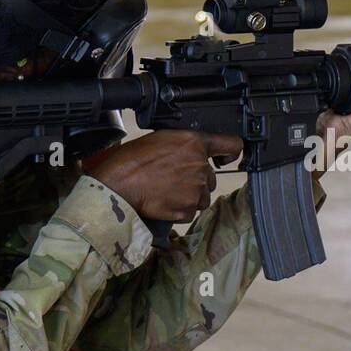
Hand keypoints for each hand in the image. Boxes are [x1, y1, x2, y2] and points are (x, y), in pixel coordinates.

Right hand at [83, 130, 243, 221]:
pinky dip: (179, 211)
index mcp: (194, 142)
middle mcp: (200, 165)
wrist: (118, 185)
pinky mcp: (188, 209)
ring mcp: (196, 189)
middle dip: (196, 181)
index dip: (230, 152)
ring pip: (202, 197)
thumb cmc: (131, 161)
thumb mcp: (160, 139)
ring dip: (188, 197)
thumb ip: (184, 144)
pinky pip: (190, 212)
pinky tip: (163, 202)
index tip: (226, 158)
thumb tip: (191, 151)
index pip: (231, 144)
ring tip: (165, 191)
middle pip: (210, 178)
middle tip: (172, 180)